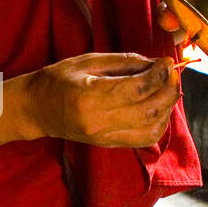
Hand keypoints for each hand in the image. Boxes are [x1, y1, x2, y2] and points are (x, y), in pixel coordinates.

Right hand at [23, 51, 181, 148]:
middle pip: (148, 110)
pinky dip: (159, 124)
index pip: (136, 89)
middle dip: (168, 90)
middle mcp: (99, 122)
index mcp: (90, 96)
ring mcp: (104, 137)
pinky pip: (144, 139)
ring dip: (167, 108)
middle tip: (172, 74)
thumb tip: (155, 63)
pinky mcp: (109, 145)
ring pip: (151, 128)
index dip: (158, 75)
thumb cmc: (57, 79)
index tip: (167, 62)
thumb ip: (123, 62)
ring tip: (168, 89)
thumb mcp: (87, 61)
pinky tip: (159, 108)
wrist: (36, 109)